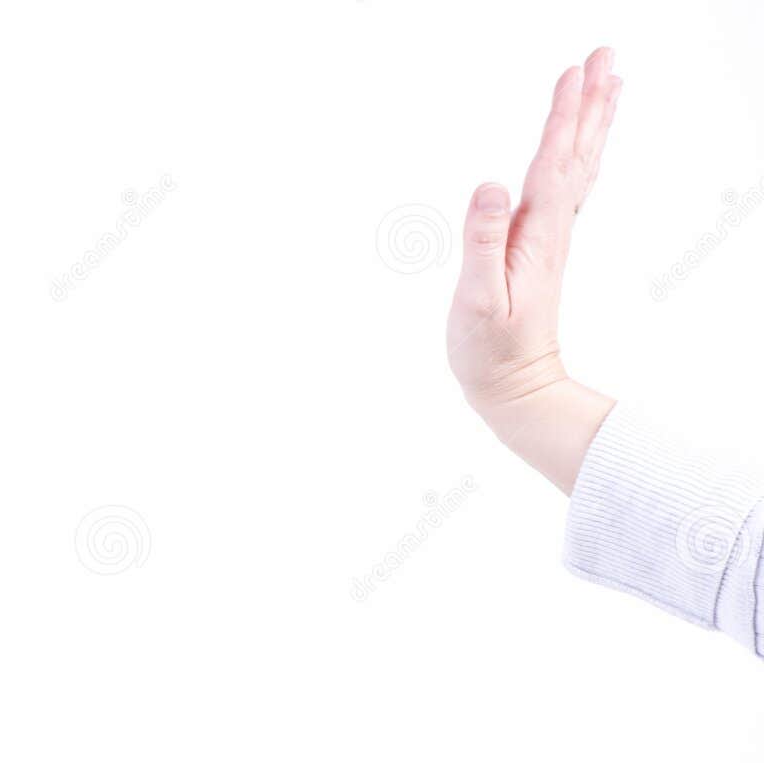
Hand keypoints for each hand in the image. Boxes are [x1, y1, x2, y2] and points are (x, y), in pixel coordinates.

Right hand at [447, 47, 621, 492]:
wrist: (516, 389)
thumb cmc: (491, 353)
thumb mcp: (477, 301)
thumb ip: (482, 242)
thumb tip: (491, 183)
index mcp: (535, 236)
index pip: (553, 164)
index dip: (564, 117)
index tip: (575, 72)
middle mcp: (550, 231)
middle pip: (576, 155)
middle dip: (588, 104)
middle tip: (603, 56)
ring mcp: (548, 240)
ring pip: (577, 168)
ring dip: (589, 124)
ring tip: (603, 84)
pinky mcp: (539, 251)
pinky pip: (567, 188)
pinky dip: (577, 156)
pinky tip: (577, 147)